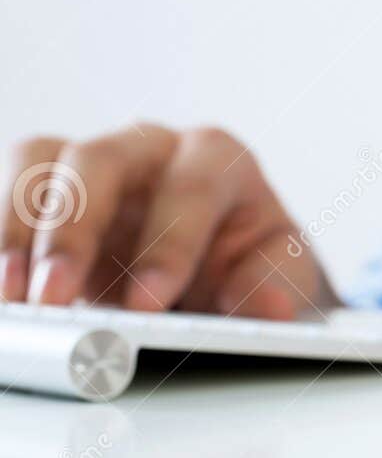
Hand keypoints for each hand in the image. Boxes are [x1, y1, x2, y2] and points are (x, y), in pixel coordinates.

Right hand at [3, 124, 336, 317]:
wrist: (212, 266)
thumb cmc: (245, 261)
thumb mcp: (277, 276)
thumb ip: (275, 288)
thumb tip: (271, 310)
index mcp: (219, 159)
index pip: (194, 187)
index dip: (169, 244)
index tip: (148, 304)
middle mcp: (152, 147)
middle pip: (103, 159)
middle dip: (75, 230)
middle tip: (57, 297)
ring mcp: (94, 160)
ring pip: (42, 162)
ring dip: (20, 230)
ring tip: (15, 298)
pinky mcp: (47, 183)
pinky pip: (9, 184)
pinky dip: (1, 233)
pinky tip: (2, 284)